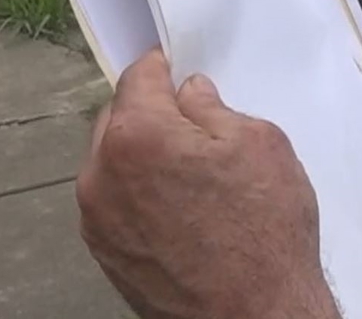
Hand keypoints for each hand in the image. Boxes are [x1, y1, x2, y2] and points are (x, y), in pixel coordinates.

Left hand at [76, 50, 339, 318]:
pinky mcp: (104, 254)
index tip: (179, 67)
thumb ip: (214, 109)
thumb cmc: (263, 231)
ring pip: (113, 163)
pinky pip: (116, 202)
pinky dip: (140, 194)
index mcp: (137, 136)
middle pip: (118, 119)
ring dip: (143, 156)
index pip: (139, 77)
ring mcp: (98, 220)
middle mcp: (101, 175)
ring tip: (194, 176)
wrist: (253, 315)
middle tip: (197, 127)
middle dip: (151, 113)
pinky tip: (183, 209)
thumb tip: (190, 96)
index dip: (164, 67)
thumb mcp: (258, 143)